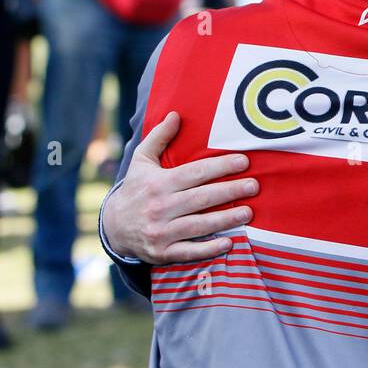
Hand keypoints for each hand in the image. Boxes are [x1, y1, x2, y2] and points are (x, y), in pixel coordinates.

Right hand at [101, 111, 258, 264]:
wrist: (113, 226)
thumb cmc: (136, 189)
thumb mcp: (141, 160)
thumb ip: (159, 137)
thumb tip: (176, 114)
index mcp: (158, 183)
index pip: (194, 173)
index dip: (220, 166)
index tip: (244, 162)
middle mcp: (159, 207)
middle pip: (201, 198)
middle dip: (230, 191)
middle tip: (254, 186)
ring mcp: (161, 232)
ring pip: (199, 225)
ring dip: (226, 219)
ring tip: (248, 212)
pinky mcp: (162, 253)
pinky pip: (189, 251)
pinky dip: (208, 249)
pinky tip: (229, 243)